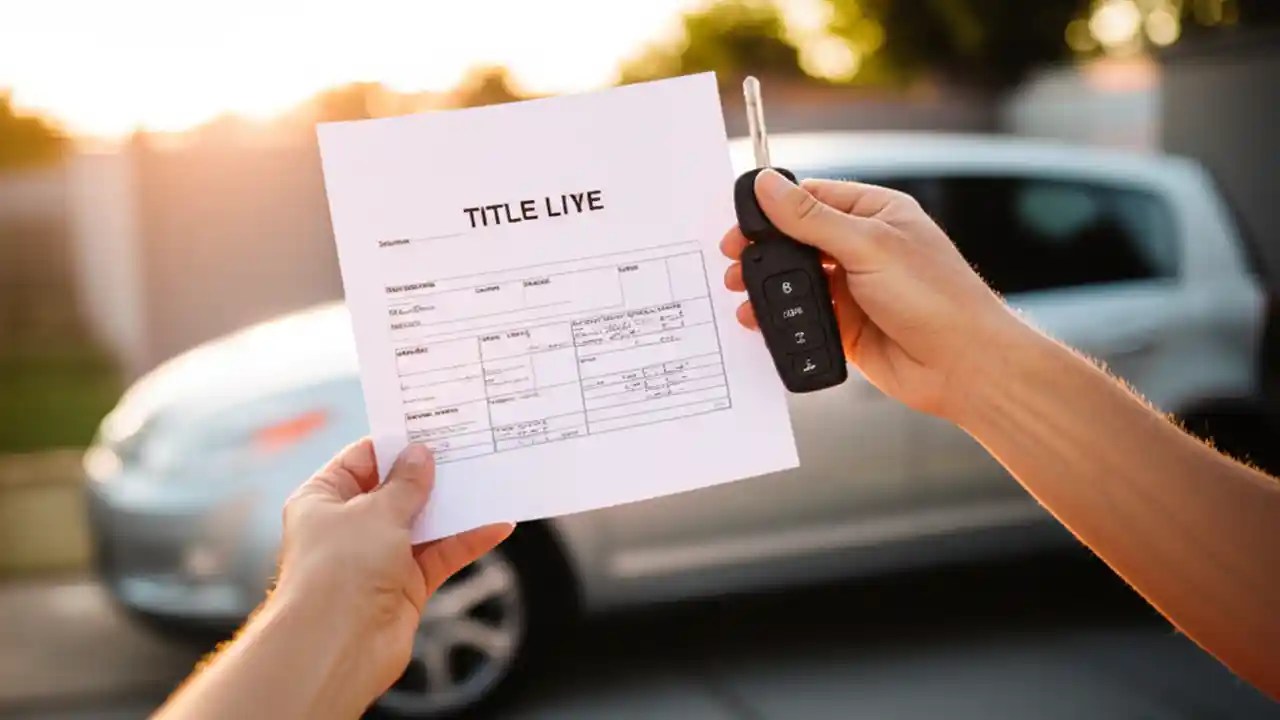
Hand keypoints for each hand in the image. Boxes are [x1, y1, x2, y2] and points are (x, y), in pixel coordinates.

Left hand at [276, 439, 513, 708]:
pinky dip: (467, 541)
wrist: (336, 646)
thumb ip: (406, 483)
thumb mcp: (377, 511)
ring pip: (423, 523)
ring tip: (490, 479)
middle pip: (396, 491)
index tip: (433, 428)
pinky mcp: (404, 586)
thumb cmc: (341, 569)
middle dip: (431, 474)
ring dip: (454, 507)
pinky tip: (498, 525)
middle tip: (469, 449)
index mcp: (323, 499)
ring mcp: (377, 557)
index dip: (396, 444)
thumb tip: (421, 454)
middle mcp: (348, 526)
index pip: (362, 459)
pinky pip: (440, 555)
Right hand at [722, 169, 1024, 420]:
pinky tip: (761, 319)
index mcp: (876, 213)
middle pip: (798, 239)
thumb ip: (811, 218)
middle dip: (763, 249)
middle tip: (732, 259)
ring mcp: (855, 289)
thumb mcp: (868, 246)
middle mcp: (864, 248)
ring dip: (767, 286)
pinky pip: (802, 317)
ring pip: (796, 281)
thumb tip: (769, 186)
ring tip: (739, 291)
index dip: (772, 207)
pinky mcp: (846, 326)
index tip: (740, 220)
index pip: (812, 198)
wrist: (964, 366)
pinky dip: (779, 319)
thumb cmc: (938, 298)